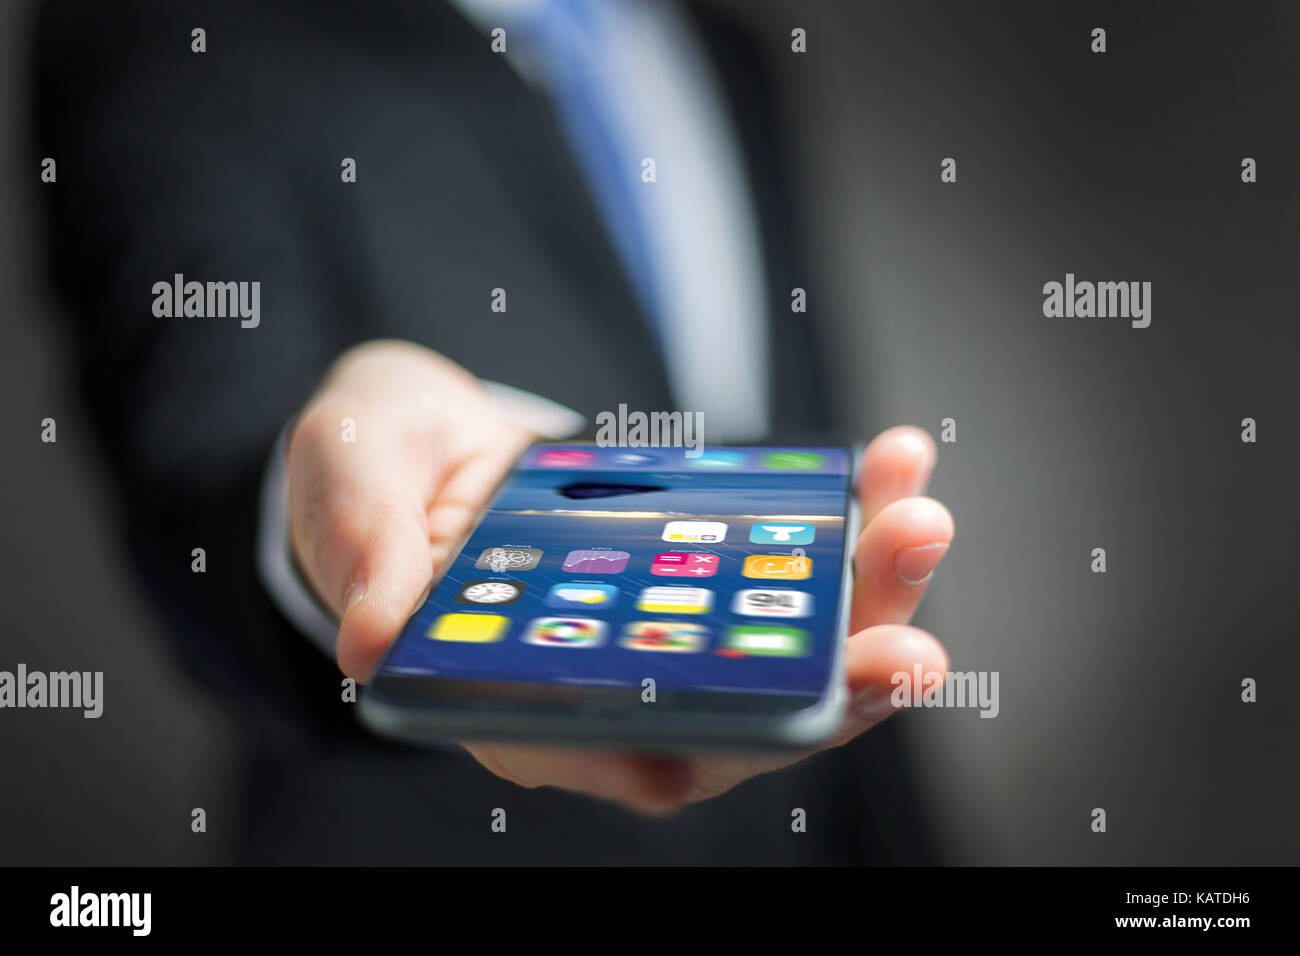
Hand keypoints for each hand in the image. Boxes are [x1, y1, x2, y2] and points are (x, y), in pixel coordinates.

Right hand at [289, 340, 952, 811]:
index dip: (717, 745)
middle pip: (739, 714)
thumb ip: (361, 555)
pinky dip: (843, 522)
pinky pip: (782, 563)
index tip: (797, 712)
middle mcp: (600, 679)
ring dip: (864, 595)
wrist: (409, 430)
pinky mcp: (692, 567)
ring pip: (783, 643)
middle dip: (834, 684)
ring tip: (918, 517)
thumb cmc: (364, 469)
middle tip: (914, 647)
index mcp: (508, 696)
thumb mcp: (343, 485)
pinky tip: (890, 465)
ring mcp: (655, 625)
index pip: (623, 752)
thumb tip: (373, 641)